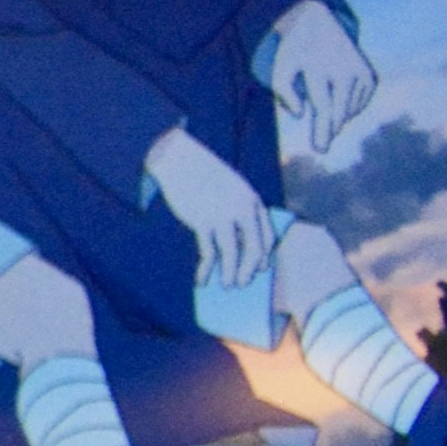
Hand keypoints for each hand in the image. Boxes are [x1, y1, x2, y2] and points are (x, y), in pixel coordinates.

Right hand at [141, 127, 275, 296]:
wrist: (179, 160)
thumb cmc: (203, 175)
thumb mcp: (229, 189)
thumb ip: (237, 211)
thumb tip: (235, 242)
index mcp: (253, 200)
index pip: (267, 235)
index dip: (265, 254)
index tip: (262, 268)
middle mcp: (242, 209)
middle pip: (253, 247)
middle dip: (250, 269)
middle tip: (244, 283)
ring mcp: (222, 215)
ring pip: (232, 253)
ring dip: (230, 273)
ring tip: (226, 286)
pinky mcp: (202, 221)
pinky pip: (208, 252)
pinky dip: (206, 269)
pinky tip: (202, 279)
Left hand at [265, 2, 377, 161]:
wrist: (319, 21)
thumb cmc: (295, 50)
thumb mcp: (280, 65)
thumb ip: (283, 90)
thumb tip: (299, 115)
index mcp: (320, 67)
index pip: (323, 106)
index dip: (322, 130)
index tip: (320, 149)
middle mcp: (345, 70)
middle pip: (339, 113)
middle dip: (329, 131)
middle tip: (321, 147)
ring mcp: (361, 72)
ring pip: (348, 110)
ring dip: (335, 114)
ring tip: (321, 95)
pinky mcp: (371, 76)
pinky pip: (358, 104)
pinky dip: (347, 106)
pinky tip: (336, 93)